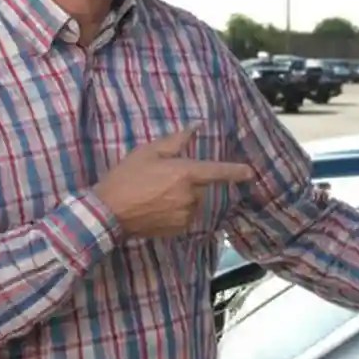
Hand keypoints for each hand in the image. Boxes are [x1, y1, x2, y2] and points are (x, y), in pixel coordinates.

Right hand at [94, 126, 255, 237]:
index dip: (235, 171)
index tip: (250, 173)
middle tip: (160, 180)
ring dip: (182, 197)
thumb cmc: (126, 178)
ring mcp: (186, 214)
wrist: (108, 212)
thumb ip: (175, 141)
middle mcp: (191, 195)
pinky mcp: (179, 229)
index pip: (217, 171)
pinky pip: (185, 216)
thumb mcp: (147, 152)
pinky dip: (176, 212)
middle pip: (200, 186)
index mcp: (186, 174)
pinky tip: (156, 209)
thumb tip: (195, 129)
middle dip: (187, 182)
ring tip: (154, 195)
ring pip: (192, 202)